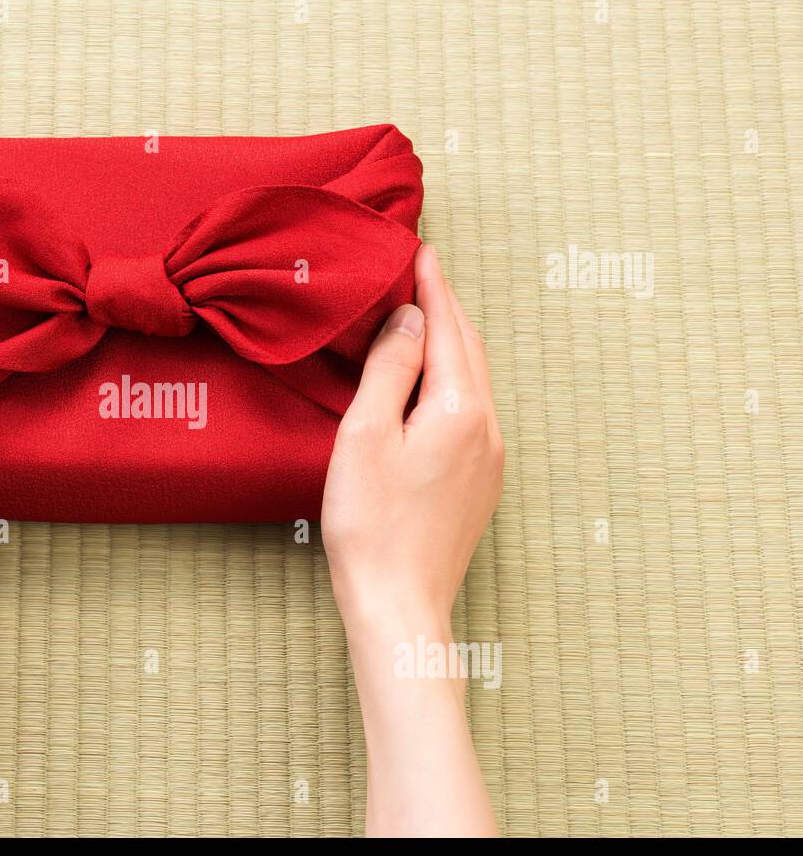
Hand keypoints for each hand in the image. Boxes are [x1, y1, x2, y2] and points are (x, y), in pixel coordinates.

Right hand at [323, 244, 502, 639]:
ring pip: (472, 380)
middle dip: (447, 307)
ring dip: (451, 342)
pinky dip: (451, 378)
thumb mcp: (365, 434)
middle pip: (468, 350)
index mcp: (458, 409)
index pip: (447, 328)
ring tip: (426, 316)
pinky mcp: (480, 484)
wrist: (400, 605)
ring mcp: (489, 459)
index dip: (433, 286)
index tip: (421, 250)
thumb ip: (389, 367)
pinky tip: (431, 381)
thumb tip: (411, 316)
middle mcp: (486, 429)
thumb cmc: (371, 525)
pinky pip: (470, 410)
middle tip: (424, 272)